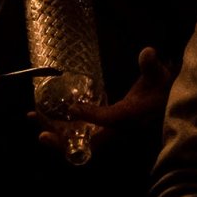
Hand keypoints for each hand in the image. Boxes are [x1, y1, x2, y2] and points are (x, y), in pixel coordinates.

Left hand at [34, 47, 173, 154]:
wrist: (163, 104)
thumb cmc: (160, 88)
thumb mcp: (159, 76)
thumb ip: (152, 66)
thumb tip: (148, 52)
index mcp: (131, 117)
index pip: (110, 120)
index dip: (91, 115)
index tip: (73, 108)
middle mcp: (117, 130)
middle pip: (88, 143)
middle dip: (64, 142)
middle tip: (41, 135)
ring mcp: (107, 132)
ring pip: (79, 140)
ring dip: (56, 133)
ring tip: (32, 117)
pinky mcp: (100, 129)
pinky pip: (77, 134)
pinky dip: (60, 128)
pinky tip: (43, 116)